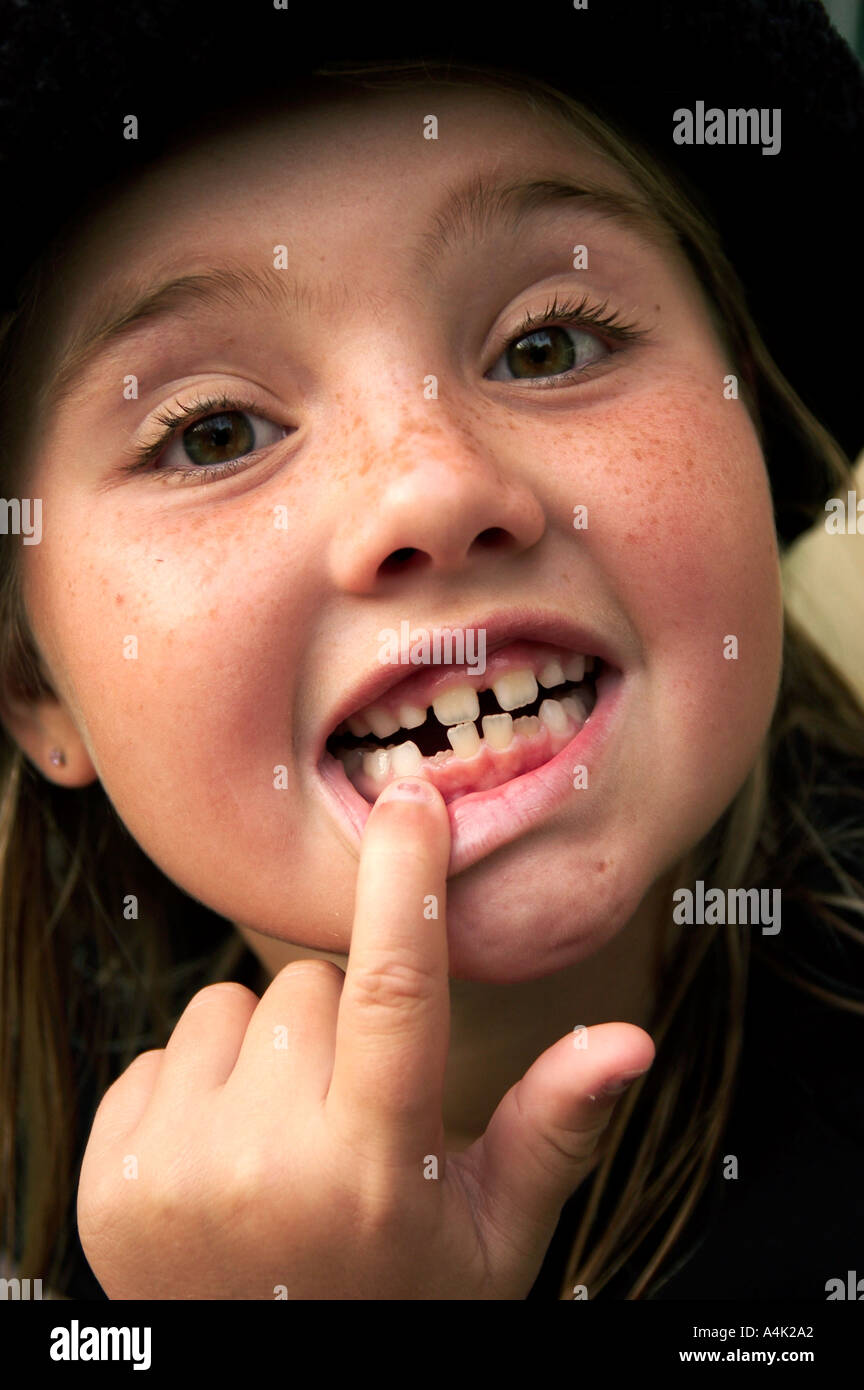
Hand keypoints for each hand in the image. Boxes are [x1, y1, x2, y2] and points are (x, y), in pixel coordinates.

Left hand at [77, 776, 653, 1298]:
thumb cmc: (402, 1306)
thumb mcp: (496, 1234)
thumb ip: (555, 1128)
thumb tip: (628, 1039)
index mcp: (375, 1167)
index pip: (397, 989)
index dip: (406, 881)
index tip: (410, 798)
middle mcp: (266, 1164)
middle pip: (308, 984)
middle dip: (338, 1018)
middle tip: (351, 1106)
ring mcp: (175, 1170)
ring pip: (230, 1007)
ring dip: (264, 1048)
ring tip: (286, 1136)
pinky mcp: (110, 1172)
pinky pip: (163, 1048)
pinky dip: (198, 1084)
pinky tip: (224, 1156)